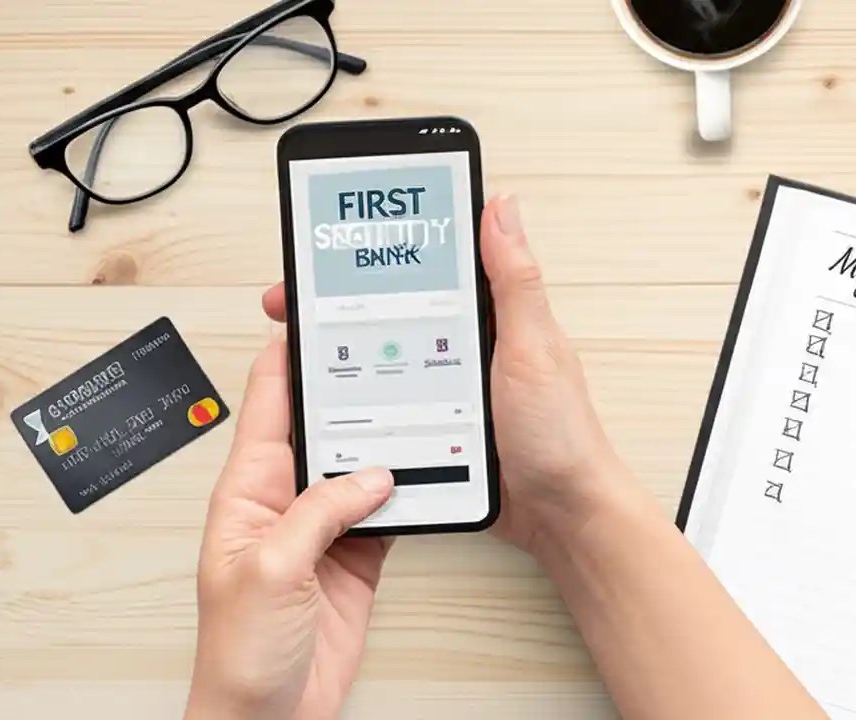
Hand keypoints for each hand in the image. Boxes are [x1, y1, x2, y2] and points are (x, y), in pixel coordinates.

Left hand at [185, 339, 394, 719]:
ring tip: (418, 407)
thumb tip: (370, 475)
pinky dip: (410, 489)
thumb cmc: (239, 653)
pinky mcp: (358, 555)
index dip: (288, 356)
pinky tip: (427, 471)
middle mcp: (286, 500)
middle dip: (352, 391)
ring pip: (362, 463)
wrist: (270, 717)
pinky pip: (389, 507)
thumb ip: (320, 511)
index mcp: (247, 491)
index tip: (313, 315)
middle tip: (387, 352)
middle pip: (323, 427)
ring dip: (388, 441)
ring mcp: (324, 527)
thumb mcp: (271, 569)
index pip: (269, 404)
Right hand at [261, 194, 642, 557]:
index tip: (336, 246)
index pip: (430, 268)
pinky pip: (391, 406)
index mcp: (493, 317)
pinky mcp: (439, 430)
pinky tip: (332, 404)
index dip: (383, 253)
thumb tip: (501, 207)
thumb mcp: (532, 349)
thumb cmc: (561, 436)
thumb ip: (514, 282)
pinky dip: (361, 403)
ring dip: (345, 356)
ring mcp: (450, 390)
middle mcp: (468, 349)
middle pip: (393, 314)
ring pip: (385, 361)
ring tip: (298, 350)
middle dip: (341, 305)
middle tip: (293, 305)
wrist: (562, 515)